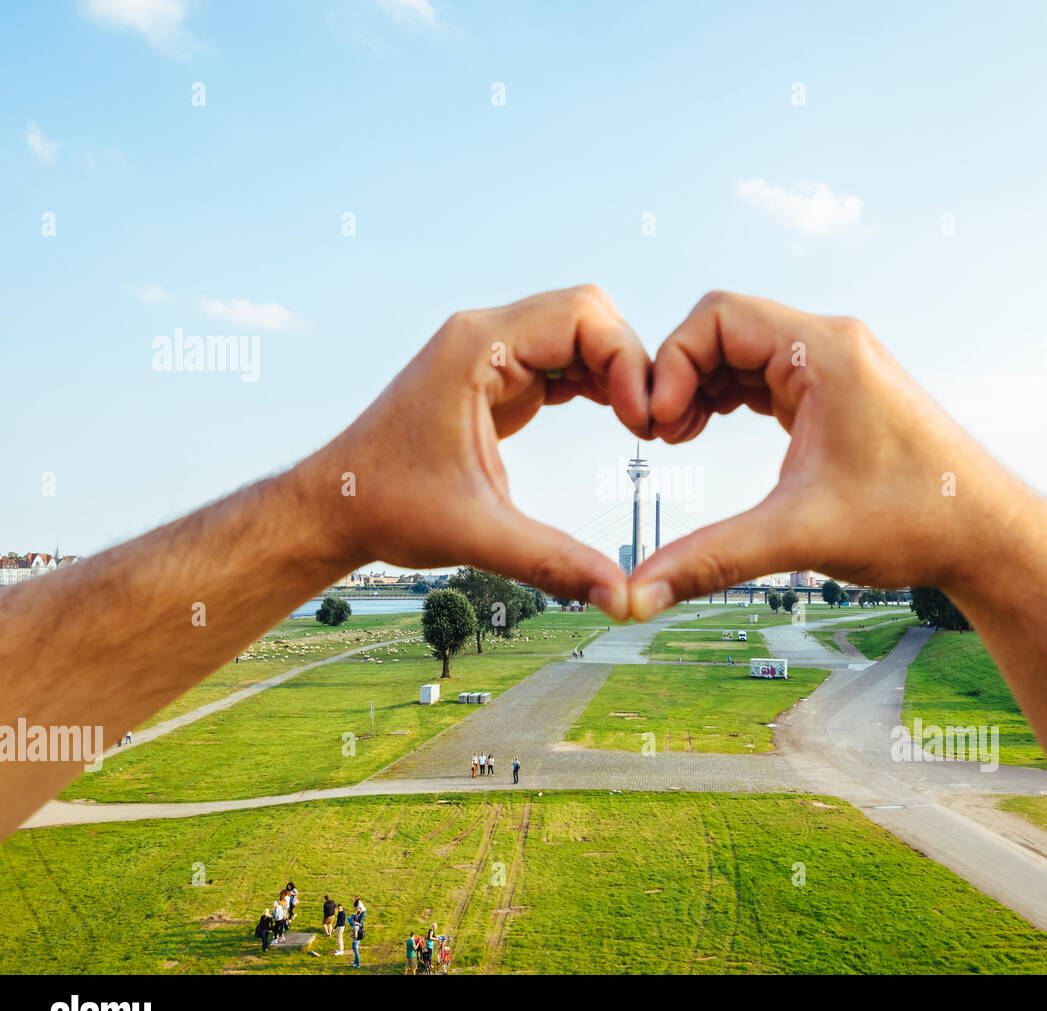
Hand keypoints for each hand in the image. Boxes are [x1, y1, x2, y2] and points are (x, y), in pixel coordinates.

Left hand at [300, 285, 650, 615]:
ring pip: (579, 331)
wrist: (337, 505)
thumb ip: (554, 563)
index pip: (581, 315)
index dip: (627, 359)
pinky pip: (561, 358)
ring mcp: (489, 351)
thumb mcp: (477, 535)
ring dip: (615, 371)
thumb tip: (624, 601)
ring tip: (639, 425)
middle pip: (587, 313)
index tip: (641, 421)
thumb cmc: (389, 509)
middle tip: (648, 423)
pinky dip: (595, 381)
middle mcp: (483, 335)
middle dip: (629, 360)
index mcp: (476, 348)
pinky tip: (615, 417)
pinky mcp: (494, 375)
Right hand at [628, 290, 1018, 617]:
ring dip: (703, 386)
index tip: (659, 427)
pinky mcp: (839, 392)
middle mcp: (833, 344)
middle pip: (725, 327)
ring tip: (681, 438)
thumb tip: (637, 598)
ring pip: (744, 350)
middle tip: (663, 436)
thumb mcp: (799, 536)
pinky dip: (731, 397)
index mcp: (825, 350)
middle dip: (681, 375)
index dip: (671, 363)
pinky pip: (767, 373)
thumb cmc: (913, 522)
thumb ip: (711, 560)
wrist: (988, 536)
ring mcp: (838, 365)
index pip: (717, 316)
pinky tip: (710, 432)